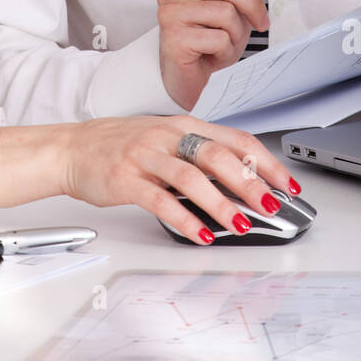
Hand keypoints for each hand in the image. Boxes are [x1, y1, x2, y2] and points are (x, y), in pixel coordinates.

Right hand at [61, 115, 300, 244]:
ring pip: (191, 177)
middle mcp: (168, 136)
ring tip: (240, 224)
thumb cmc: (122, 146)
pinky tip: (200, 234)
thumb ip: (200, 156)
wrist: (73, 148)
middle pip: (218, 156)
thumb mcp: (166, 140)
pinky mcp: (126, 179)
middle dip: (251, 183)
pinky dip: (183, 218)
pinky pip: (159, 199)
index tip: (287, 185)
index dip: (265, 162)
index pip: (236, 139)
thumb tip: (243, 185)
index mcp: (185, 126)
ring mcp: (146, 156)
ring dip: (220, 203)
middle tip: (272, 206)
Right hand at [156, 0, 277, 108]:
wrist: (186, 76)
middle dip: (252, 5)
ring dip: (236, 34)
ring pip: (225, 12)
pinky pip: (218, 38)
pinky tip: (213, 55)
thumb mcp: (234, 10)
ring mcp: (170, 12)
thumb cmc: (207, 40)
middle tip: (261, 22)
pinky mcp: (173, 37)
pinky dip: (226, 50)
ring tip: (225, 43)